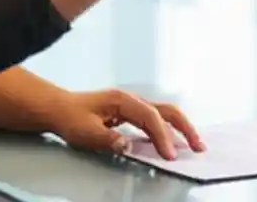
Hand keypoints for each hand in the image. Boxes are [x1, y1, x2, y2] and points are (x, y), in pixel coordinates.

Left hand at [50, 89, 204, 159]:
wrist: (57, 108)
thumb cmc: (70, 117)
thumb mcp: (86, 132)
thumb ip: (108, 139)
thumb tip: (128, 146)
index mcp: (123, 101)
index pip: (151, 118)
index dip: (162, 137)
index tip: (169, 155)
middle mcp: (131, 100)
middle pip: (166, 111)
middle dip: (184, 128)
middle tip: (198, 146)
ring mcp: (131, 106)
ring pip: (163, 114)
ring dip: (179, 129)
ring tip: (192, 144)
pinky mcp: (129, 114)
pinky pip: (154, 120)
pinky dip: (166, 131)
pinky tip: (170, 142)